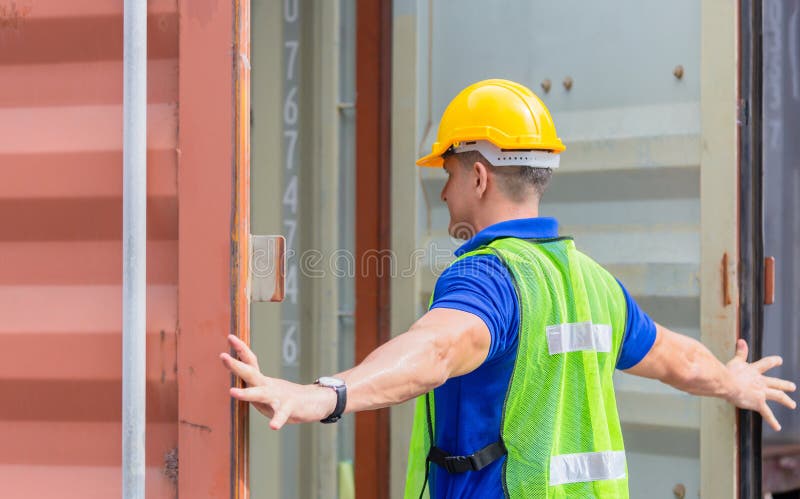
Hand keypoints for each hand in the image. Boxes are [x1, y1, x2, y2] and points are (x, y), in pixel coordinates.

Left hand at [220, 335, 336, 429]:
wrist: (316, 401)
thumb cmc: (286, 397)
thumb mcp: (267, 389)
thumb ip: (253, 383)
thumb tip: (237, 373)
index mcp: (262, 382)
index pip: (250, 362)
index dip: (240, 350)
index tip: (230, 336)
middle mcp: (269, 386)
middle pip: (250, 374)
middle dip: (236, 366)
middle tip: (222, 356)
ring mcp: (279, 396)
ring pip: (261, 394)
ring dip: (246, 393)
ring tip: (232, 392)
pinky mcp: (291, 408)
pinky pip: (282, 414)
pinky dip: (278, 419)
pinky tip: (273, 426)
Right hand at [725, 339, 796, 430]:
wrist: (727, 383)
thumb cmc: (727, 372)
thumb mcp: (735, 361)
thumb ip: (740, 352)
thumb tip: (741, 340)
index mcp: (754, 371)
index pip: (766, 364)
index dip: (773, 361)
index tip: (780, 360)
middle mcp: (760, 381)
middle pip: (776, 383)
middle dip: (785, 385)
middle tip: (792, 387)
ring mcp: (761, 392)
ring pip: (777, 396)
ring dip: (786, 400)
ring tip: (792, 404)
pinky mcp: (758, 403)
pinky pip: (767, 413)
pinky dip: (773, 421)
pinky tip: (778, 427)